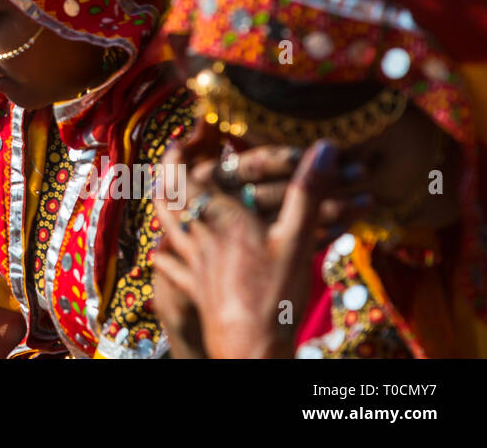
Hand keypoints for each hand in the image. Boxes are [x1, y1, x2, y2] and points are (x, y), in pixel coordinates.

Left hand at [154, 138, 337, 357]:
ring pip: (166, 226)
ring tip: (163, 190)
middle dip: (167, 174)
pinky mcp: (194, 289)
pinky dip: (164, 254)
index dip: (181, 153)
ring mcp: (193, 264)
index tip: (185, 136)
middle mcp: (200, 236)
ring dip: (163, 205)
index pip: (189, 176)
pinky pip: (170, 267)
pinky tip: (162, 251)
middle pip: (170, 198)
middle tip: (172, 157)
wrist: (252, 348)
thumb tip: (324, 147)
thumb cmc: (275, 295)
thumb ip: (307, 192)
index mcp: (221, 218)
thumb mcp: (296, 240)